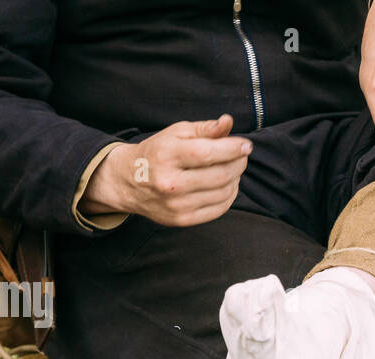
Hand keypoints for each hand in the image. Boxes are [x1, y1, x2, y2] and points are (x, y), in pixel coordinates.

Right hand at [80, 114, 250, 226]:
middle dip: (238, 163)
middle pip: (220, 175)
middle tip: (241, 155)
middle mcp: (170, 183)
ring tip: (232, 168)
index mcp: (167, 156)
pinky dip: (229, 195)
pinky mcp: (182, 220)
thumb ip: (205, 129)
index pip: (208, 153)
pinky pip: (219, 209)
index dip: (233, 149)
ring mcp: (176, 205)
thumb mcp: (176, 133)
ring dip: (235, 179)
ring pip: (224, 192)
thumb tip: (228, 122)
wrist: (128, 182)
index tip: (246, 145)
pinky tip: (226, 185)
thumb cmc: (157, 153)